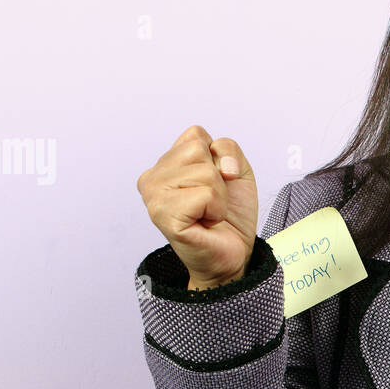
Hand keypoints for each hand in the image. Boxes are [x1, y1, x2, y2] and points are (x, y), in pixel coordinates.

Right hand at [137, 126, 258, 287]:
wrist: (234, 253)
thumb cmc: (230, 215)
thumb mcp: (237, 170)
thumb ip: (228, 148)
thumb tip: (221, 165)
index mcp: (164, 164)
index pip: (196, 135)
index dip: (217, 159)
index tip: (213, 185)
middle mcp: (152, 179)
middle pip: (198, 149)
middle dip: (218, 178)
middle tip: (211, 203)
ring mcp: (154, 197)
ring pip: (203, 171)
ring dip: (218, 196)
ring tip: (208, 214)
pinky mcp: (164, 216)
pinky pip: (205, 194)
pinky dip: (215, 210)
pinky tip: (205, 223)